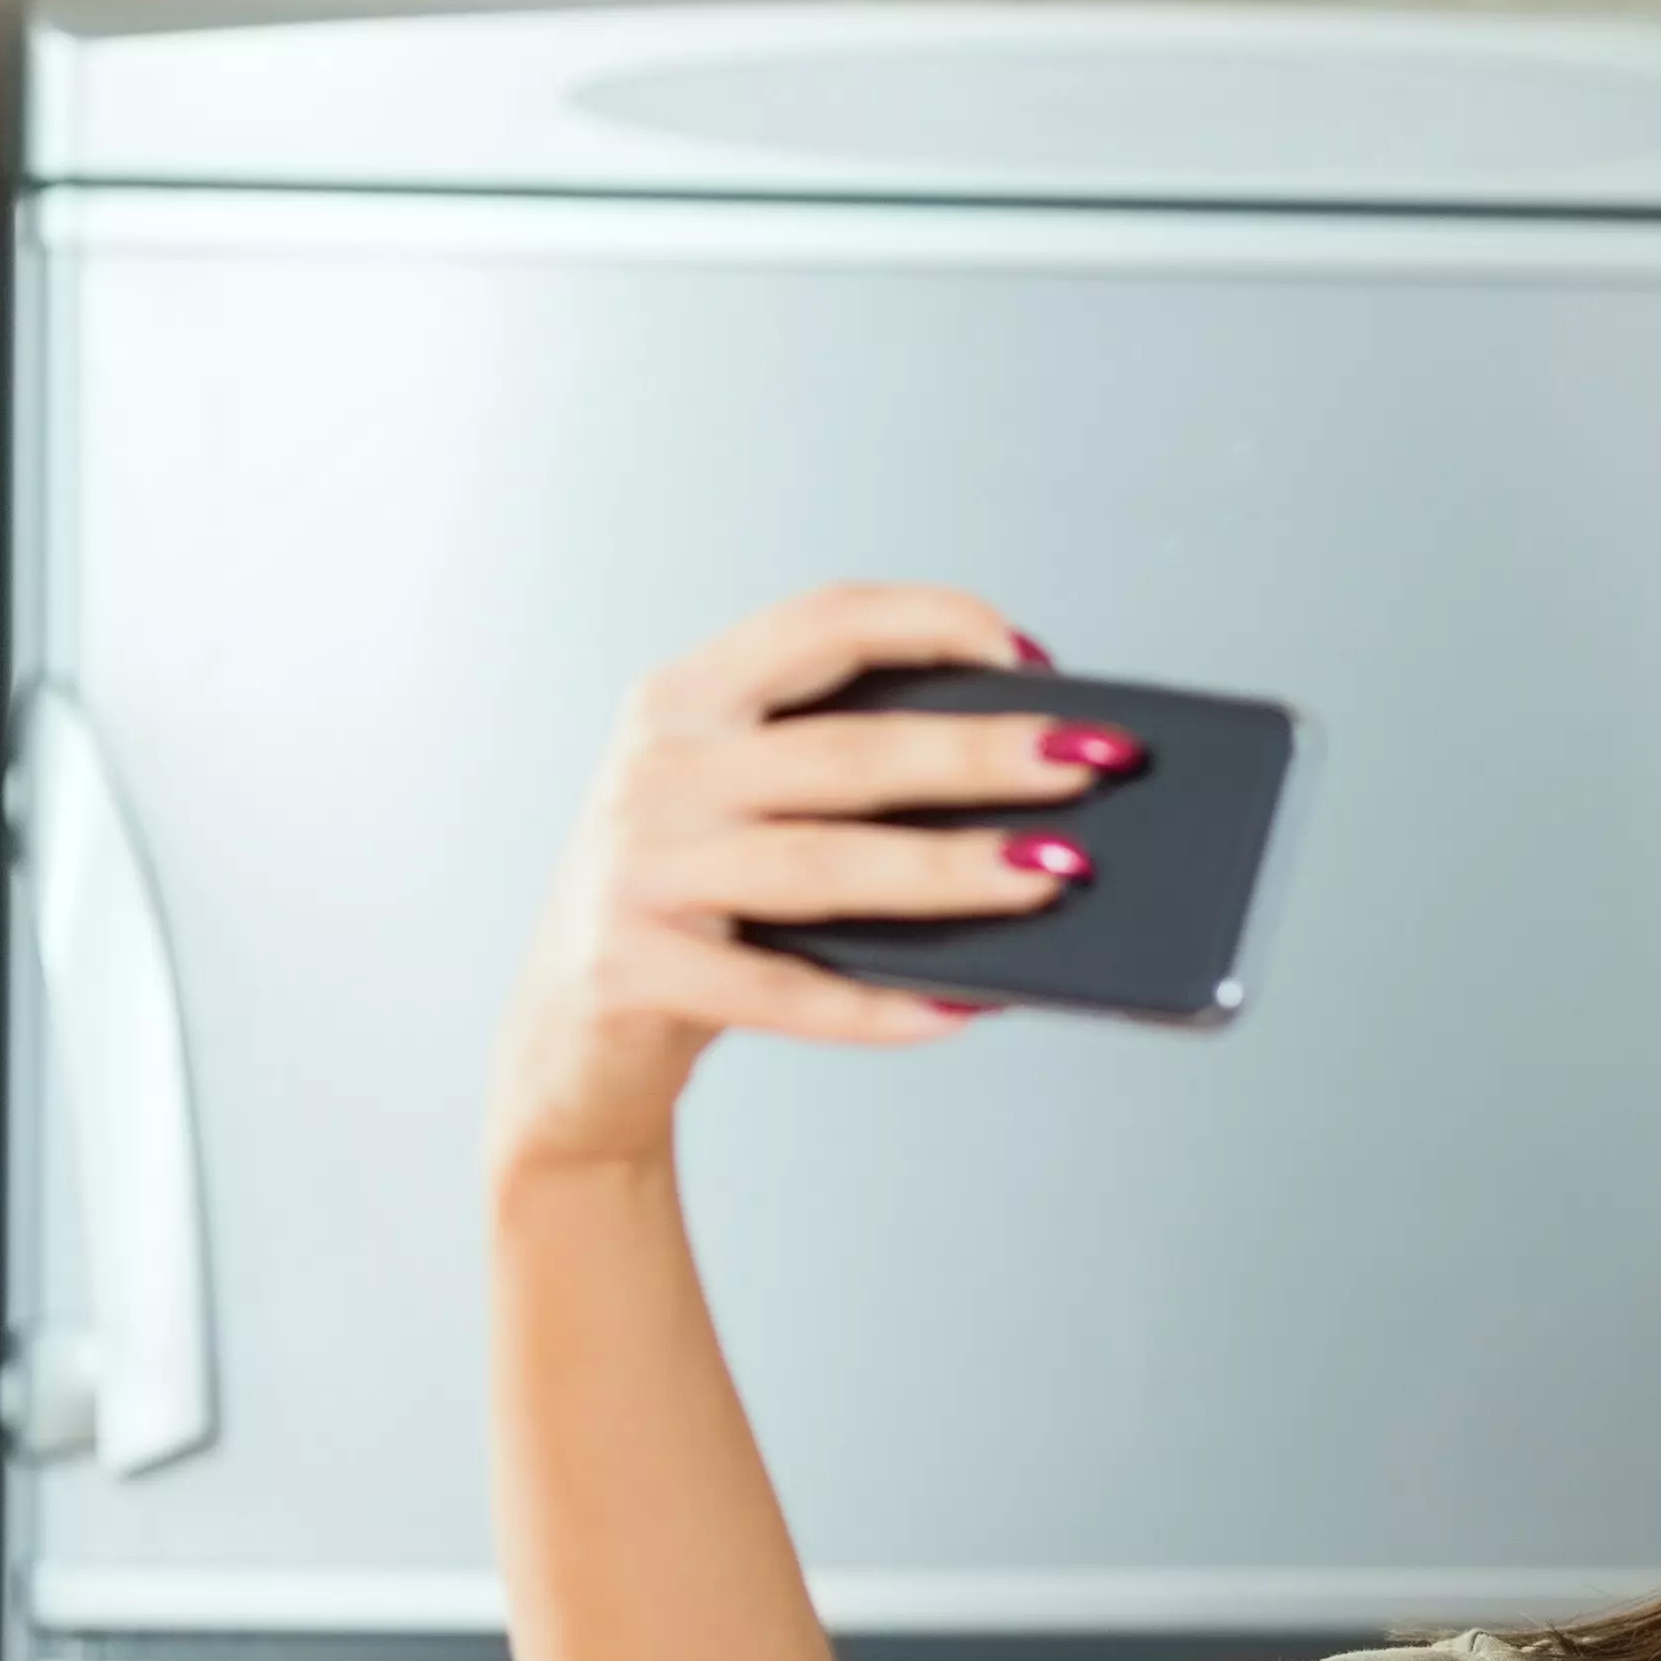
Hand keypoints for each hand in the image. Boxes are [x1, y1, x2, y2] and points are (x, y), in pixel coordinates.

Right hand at [489, 581, 1126, 1175]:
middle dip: (977, 752)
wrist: (570, 1039)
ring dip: (951, 870)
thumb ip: (847, 780)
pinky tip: (965, 1008)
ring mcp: (637, 869)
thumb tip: (1033, 797)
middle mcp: (656, 767)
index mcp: (686, 698)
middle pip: (844, 751)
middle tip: (1090, 762)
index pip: (820, 621)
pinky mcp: (633, 970)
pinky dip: (880, 1006)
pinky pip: (783, 993)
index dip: (931, 623)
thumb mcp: (747, 811)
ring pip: (824, 866)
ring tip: (1055, 875)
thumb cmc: (696, 907)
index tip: (1032, 653)